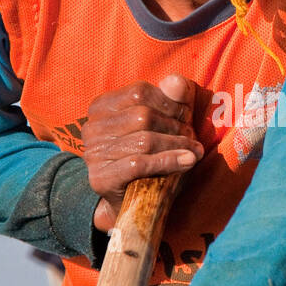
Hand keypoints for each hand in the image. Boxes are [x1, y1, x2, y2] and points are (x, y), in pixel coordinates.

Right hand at [82, 74, 203, 233]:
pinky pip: (139, 163)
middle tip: (193, 138)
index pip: (139, 91)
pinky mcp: (101, 178)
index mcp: (102, 107)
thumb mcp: (164, 125)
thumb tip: (174, 81)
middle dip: (175, 126)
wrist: (134, 204)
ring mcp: (93, 153)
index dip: (170, 103)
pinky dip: (169, 161)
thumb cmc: (153, 157)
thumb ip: (172, 100)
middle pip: (143, 115)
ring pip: (144, 140)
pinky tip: (187, 161)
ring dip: (177, 145)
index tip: (187, 117)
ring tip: (194, 151)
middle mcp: (92, 128)